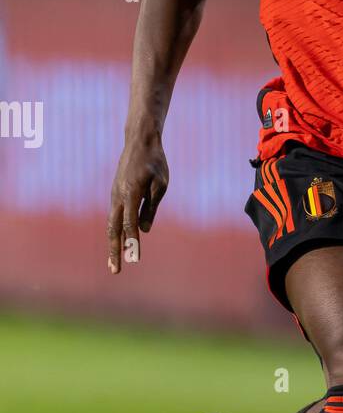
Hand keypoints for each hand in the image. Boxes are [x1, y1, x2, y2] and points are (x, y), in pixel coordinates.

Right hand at [107, 132, 168, 272]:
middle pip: (114, 229)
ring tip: (115, 264)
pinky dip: (115, 232)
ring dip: (113, 244)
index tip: (134, 260)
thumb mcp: (160, 185)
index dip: (132, 243)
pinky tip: (120, 244)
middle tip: (116, 271)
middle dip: (115, 251)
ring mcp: (114, 195)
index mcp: (131, 194)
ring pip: (111, 224)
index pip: (131, 224)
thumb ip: (150, 207)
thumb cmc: (154, 162)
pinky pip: (114, 217)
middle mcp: (118, 196)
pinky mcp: (115, 194)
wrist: (139, 141)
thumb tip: (144, 230)